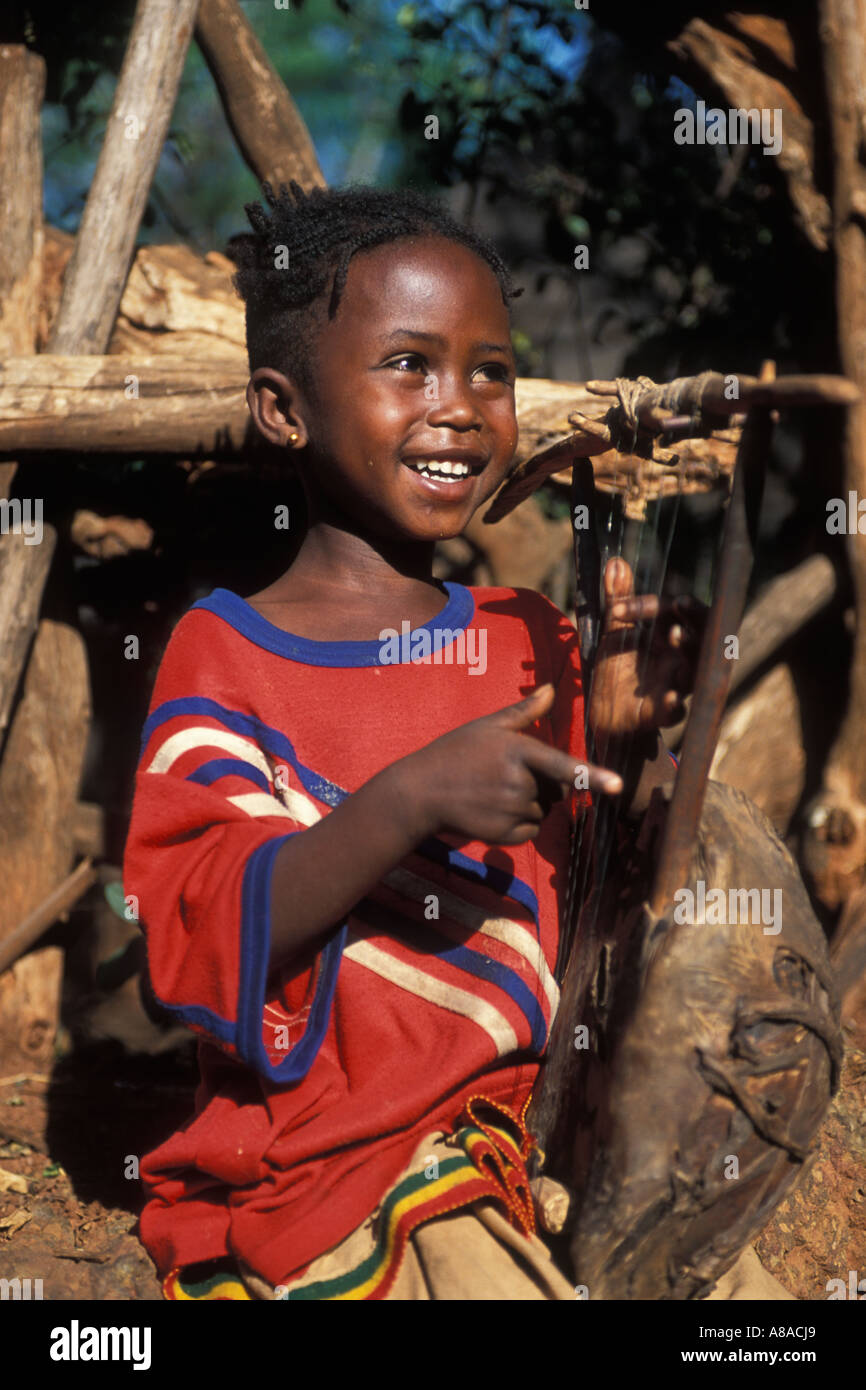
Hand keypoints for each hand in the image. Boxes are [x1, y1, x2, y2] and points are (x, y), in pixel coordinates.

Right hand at [395, 684, 622, 845]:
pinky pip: (532, 830)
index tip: (619, 786)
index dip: (593, 776)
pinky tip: (494, 811)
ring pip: (544, 810)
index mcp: (518, 752)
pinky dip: (520, 824)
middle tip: (507, 775)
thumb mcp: (487, 727)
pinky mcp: (506, 835)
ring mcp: (512, 811)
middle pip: (557, 789)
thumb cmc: (455, 753)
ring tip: (495, 792)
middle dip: (544, 783)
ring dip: (530, 803)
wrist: (421, 793)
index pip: (562, 766)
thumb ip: (524, 712)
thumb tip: (551, 689)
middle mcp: (518, 783)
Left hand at [589, 556, 704, 742]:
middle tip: (681, 604)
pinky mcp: (662, 714)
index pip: (673, 611)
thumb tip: (615, 561)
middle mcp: (680, 657)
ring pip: (695, 668)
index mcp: (670, 634)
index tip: (617, 610)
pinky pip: (676, 711)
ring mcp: (674, 685)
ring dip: (689, 650)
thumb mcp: (614, 631)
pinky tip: (670, 698)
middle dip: (695, 617)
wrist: (602, 711)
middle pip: (702, 634)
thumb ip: (618, 600)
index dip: (651, 606)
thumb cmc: (618, 666)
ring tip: (678, 636)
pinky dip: (674, 705)